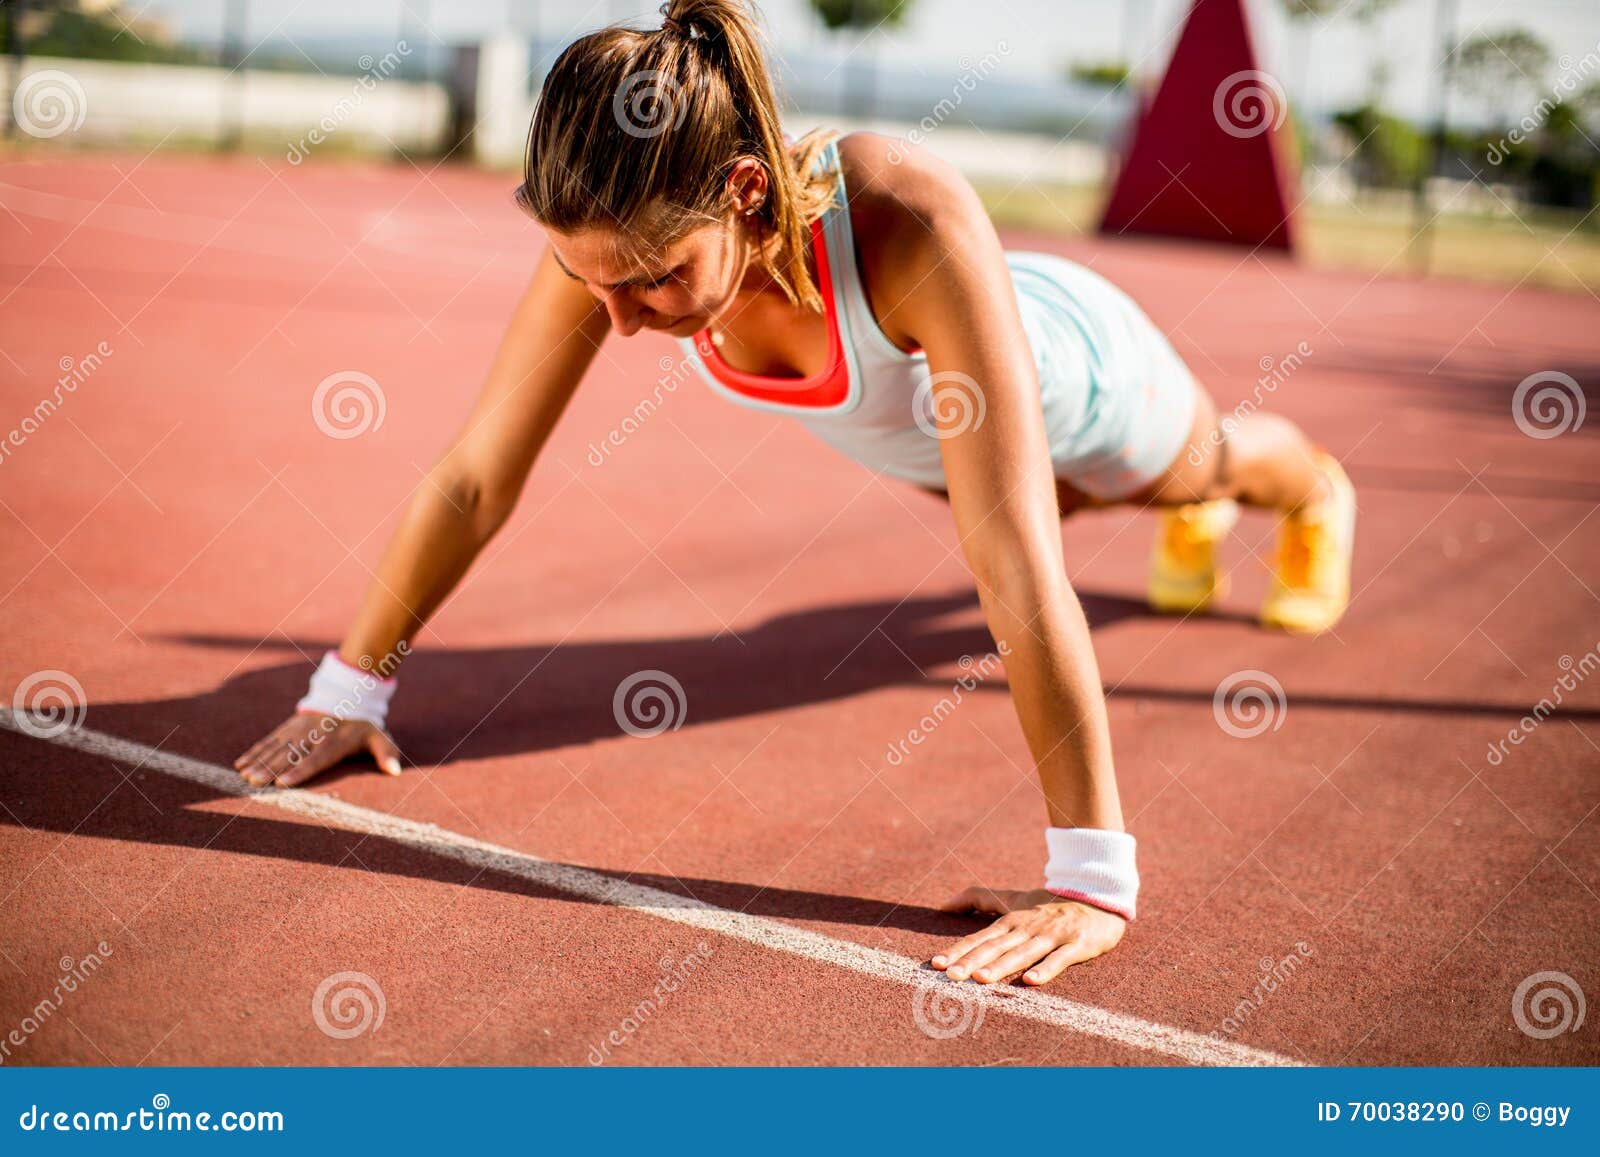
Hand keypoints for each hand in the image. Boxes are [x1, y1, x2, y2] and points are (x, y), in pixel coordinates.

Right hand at [232, 713, 401, 787]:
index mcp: (334, 742)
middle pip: (290, 754)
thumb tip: (395, 771)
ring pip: (276, 746)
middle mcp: (313, 735)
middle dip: (271, 768)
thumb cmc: (365, 725)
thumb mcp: (380, 736)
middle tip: (254, 782)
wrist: (349, 692)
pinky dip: (255, 750)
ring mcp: (299, 729)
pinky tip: (241, 763)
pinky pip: (270, 739)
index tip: (283, 783)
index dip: (299, 771)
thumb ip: (387, 753)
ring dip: (259, 760)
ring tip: (244, 775)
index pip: (315, 758)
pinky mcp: (289, 726)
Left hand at [932, 886, 1125, 985]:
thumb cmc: (1049, 903)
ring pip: (1023, 953)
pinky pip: (1059, 959)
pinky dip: (1045, 970)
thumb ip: (979, 898)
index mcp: (1012, 920)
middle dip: (972, 961)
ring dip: (1001, 966)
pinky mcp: (1077, 944)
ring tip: (980, 979)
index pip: (980, 937)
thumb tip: (943, 905)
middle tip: (950, 976)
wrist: (1098, 894)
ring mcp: (1052, 936)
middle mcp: (1028, 928)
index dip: (958, 950)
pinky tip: (1030, 982)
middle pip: (996, 947)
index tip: (936, 964)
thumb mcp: (1013, 898)